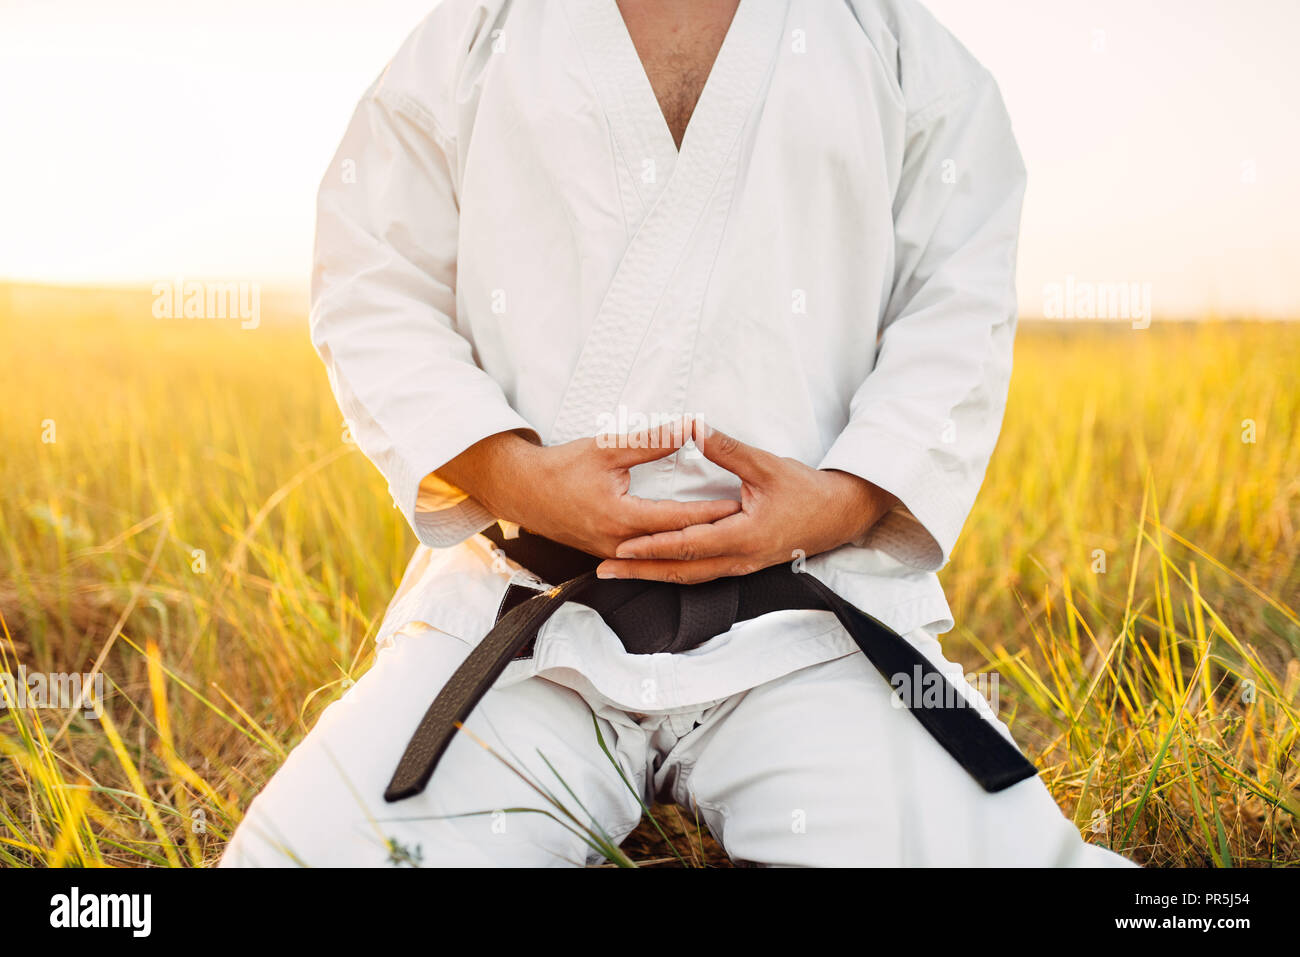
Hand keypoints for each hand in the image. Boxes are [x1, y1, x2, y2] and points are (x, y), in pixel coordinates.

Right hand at [434, 422, 741, 558]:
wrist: (523, 491)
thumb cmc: (563, 467)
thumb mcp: (608, 447)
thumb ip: (650, 441)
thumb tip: (689, 429)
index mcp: (621, 517)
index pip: (679, 519)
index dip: (712, 512)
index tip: (742, 504)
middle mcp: (619, 542)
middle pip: (676, 543)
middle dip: (712, 534)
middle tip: (747, 524)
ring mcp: (612, 552)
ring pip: (662, 555)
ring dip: (694, 546)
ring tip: (727, 536)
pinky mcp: (606, 552)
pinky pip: (646, 556)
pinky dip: (671, 550)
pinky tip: (691, 544)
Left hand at [595, 422, 896, 583]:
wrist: (839, 515)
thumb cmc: (806, 490)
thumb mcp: (767, 465)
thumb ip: (728, 449)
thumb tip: (696, 428)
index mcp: (743, 535)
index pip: (688, 544)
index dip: (653, 546)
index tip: (621, 547)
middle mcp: (739, 558)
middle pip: (681, 570)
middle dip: (641, 572)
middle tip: (603, 571)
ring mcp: (741, 566)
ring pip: (690, 576)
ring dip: (654, 575)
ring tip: (620, 573)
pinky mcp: (743, 564)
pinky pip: (702, 574)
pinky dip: (675, 572)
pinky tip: (656, 569)